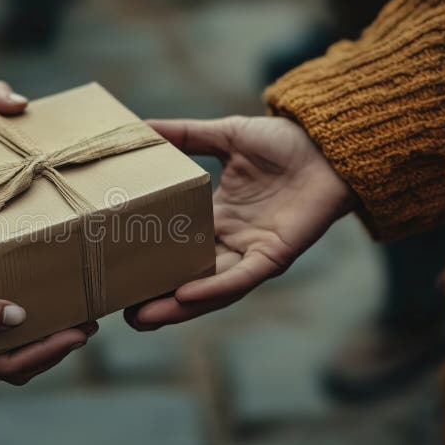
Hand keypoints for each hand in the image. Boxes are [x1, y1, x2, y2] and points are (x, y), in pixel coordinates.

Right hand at [0, 265, 96, 385]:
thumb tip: (18, 317)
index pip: (15, 365)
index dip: (52, 350)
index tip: (81, 332)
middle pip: (14, 368)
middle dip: (52, 349)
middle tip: (82, 325)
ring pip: (1, 361)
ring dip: (34, 346)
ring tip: (61, 322)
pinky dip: (11, 342)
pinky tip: (22, 322)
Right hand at [125, 116, 355, 330]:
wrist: (327, 144)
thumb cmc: (281, 142)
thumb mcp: (223, 135)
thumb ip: (184, 135)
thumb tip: (140, 126)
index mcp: (215, 217)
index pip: (175, 247)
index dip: (149, 262)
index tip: (117, 273)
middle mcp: (230, 242)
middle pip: (187, 278)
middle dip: (158, 299)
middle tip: (123, 313)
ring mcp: (250, 252)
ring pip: (209, 289)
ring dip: (177, 306)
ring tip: (142, 317)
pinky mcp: (273, 255)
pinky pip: (240, 278)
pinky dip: (213, 289)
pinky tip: (184, 295)